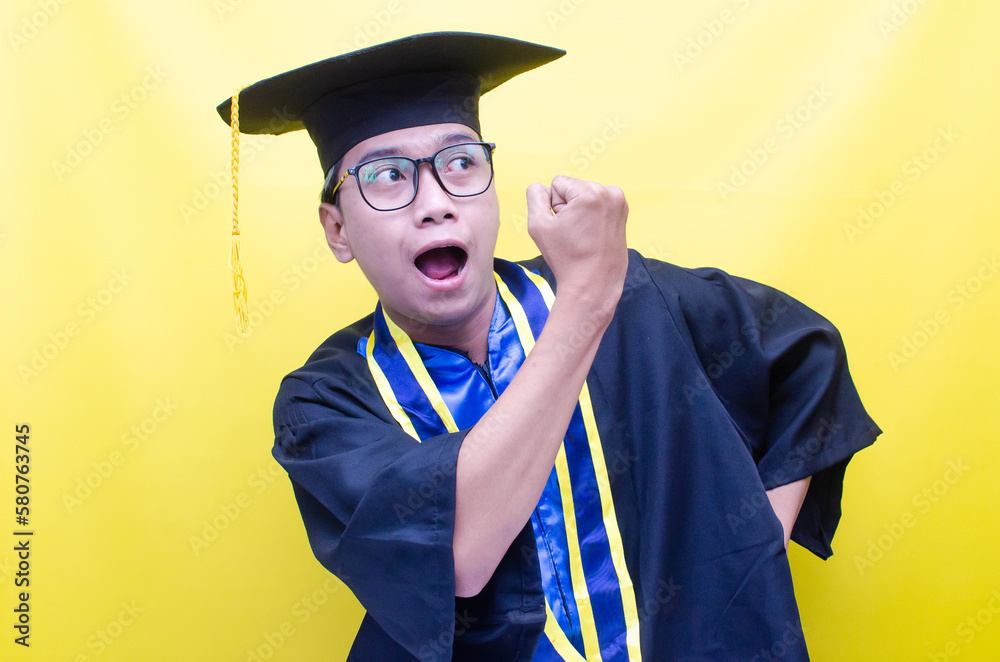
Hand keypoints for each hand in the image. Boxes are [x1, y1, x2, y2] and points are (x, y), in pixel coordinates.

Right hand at [525, 176, 628, 305]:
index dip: (553, 206)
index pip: (558, 184)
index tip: (563, 227)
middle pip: (573, 189)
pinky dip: (591, 217)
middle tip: (573, 234)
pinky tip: (591, 236)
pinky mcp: (623, 214)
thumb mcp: (538, 225)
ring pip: (585, 197)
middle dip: (568, 208)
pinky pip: (597, 205)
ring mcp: (619, 203)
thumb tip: (542, 188)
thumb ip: (535, 197)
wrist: (593, 284)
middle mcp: (610, 193)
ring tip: (583, 237)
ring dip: (580, 213)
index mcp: (591, 192)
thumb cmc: (567, 258)